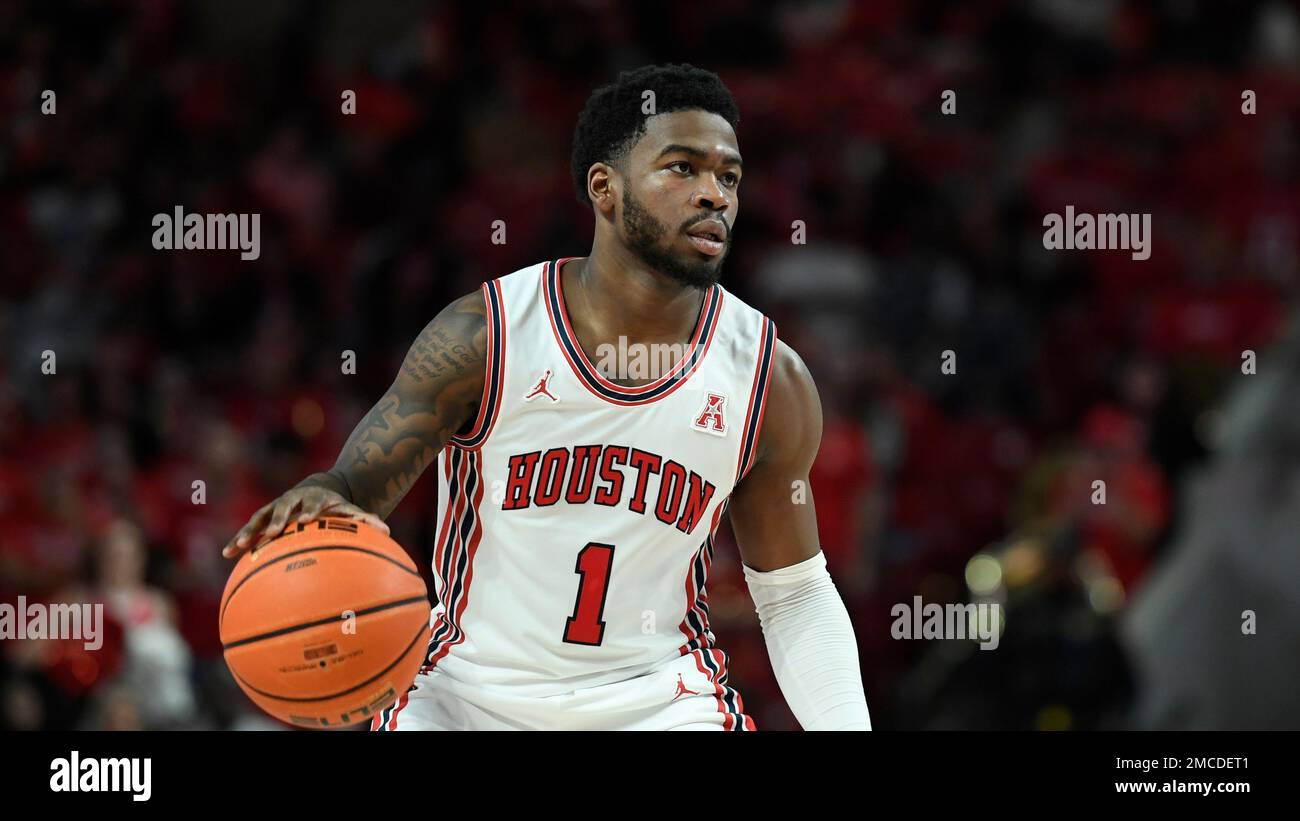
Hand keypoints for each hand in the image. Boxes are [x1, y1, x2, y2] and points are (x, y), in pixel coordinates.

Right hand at [221, 486, 389, 558]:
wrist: (319, 488)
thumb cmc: (337, 506)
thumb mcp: (350, 510)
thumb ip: (366, 520)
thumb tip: (387, 530)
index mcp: (316, 499)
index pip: (314, 502)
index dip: (310, 509)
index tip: (307, 519)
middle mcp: (294, 500)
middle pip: (283, 507)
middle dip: (278, 519)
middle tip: (272, 533)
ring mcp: (277, 507)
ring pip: (260, 517)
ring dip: (249, 531)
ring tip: (237, 547)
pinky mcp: (265, 516)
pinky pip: (250, 527)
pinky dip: (240, 539)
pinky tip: (227, 555)